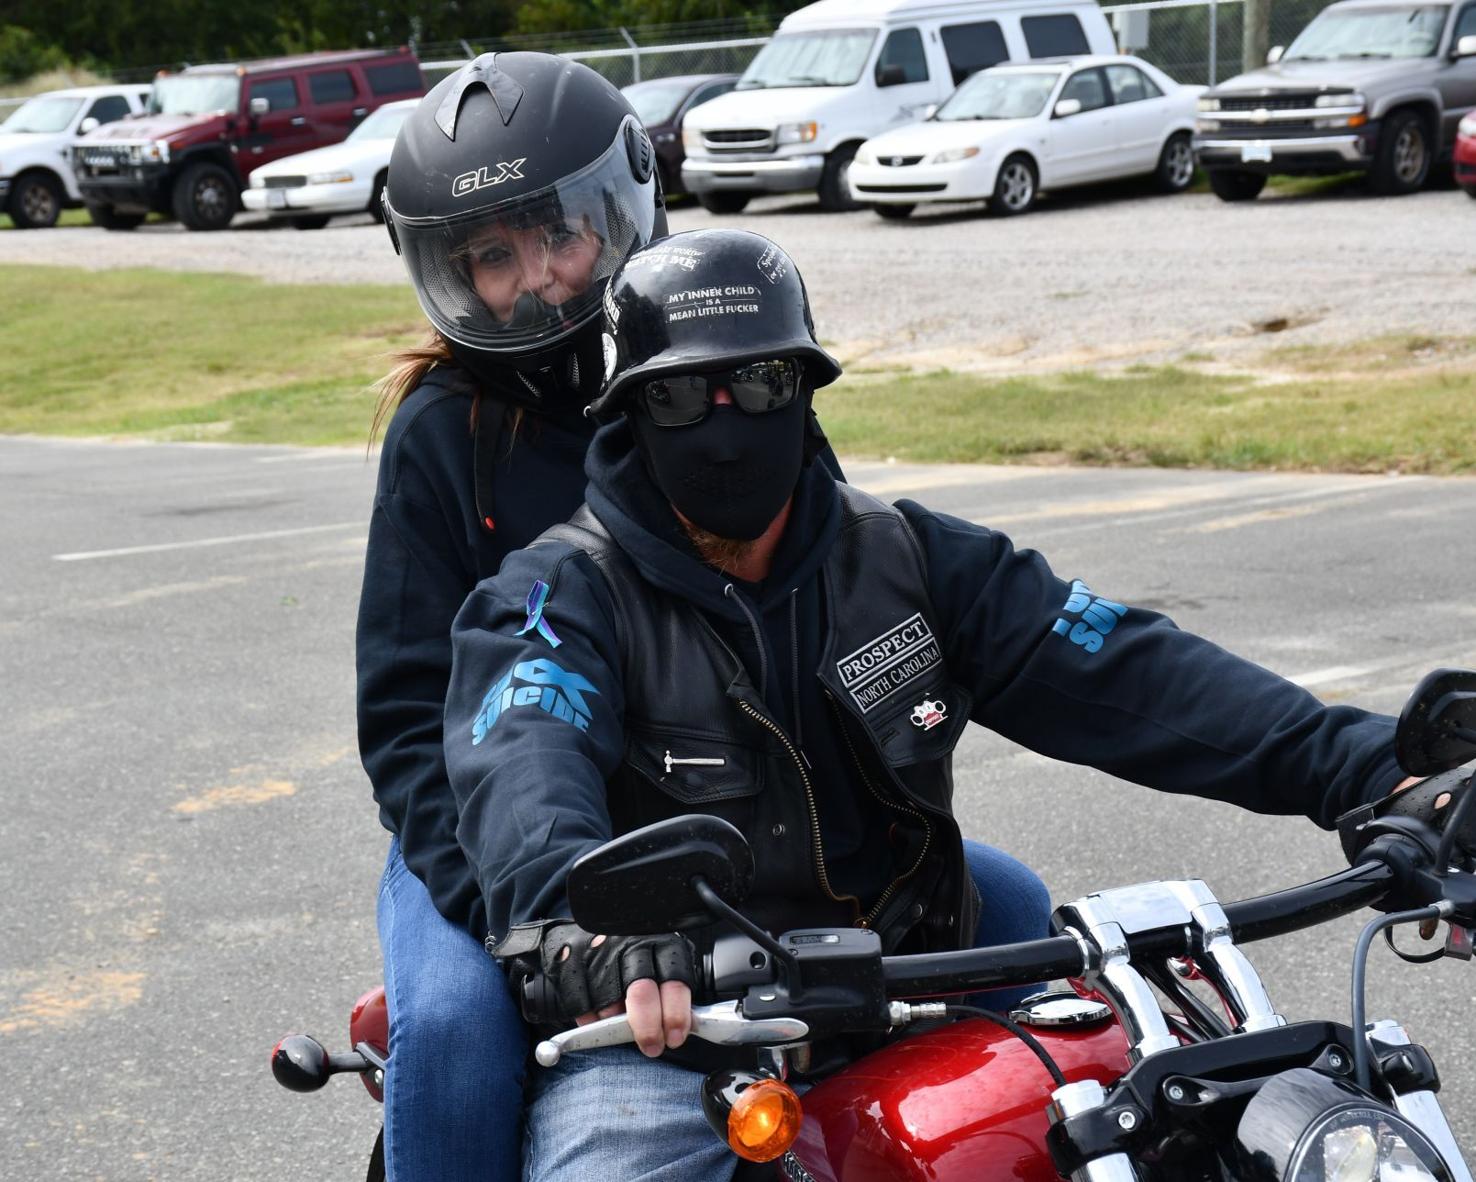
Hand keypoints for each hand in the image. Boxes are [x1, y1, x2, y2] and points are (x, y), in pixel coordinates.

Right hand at [538, 923, 694, 1049]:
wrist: (590, 931)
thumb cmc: (633, 956)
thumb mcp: (661, 963)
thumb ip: (671, 990)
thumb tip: (684, 1025)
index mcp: (661, 944)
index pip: (675, 980)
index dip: (676, 1014)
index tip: (675, 1037)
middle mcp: (631, 946)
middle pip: (642, 993)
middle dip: (648, 1028)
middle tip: (651, 1046)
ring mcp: (599, 953)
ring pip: (608, 1004)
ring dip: (614, 1025)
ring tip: (617, 1025)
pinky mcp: (571, 963)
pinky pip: (581, 1005)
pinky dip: (589, 1021)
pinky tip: (596, 1020)